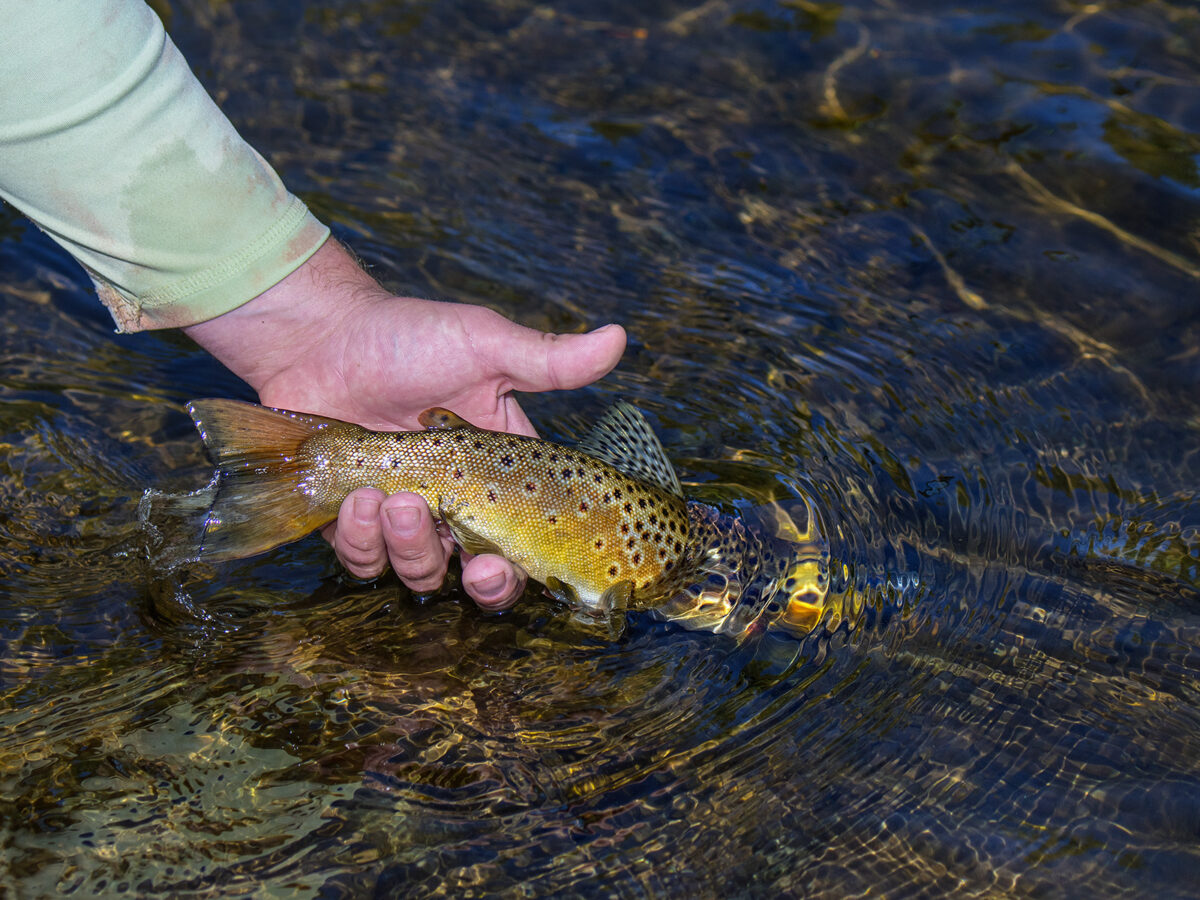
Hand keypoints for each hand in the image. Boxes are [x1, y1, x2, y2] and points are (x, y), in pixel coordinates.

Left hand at [185, 239, 626, 609]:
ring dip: (414, 547)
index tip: (530, 560)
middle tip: (478, 567)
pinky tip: (359, 499)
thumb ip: (549, 360)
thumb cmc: (406, 336)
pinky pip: (365, 559)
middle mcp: (458, 502)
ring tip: (397, 498)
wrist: (320, 337)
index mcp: (500, 468)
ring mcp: (406, 517)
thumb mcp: (485, 346)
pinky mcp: (354, 523)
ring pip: (424, 571)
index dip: (535, 561)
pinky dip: (364, 539)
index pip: (533, 531)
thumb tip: (618, 337)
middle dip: (488, 584)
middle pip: (486, 574)